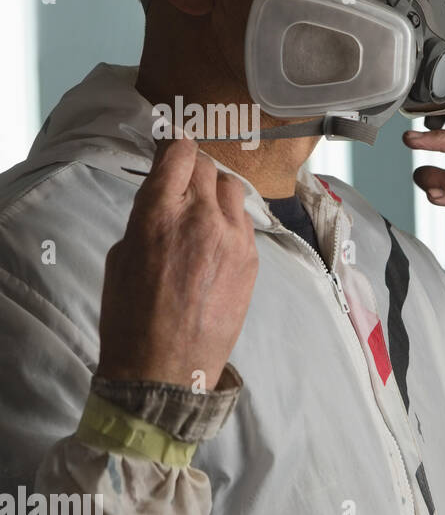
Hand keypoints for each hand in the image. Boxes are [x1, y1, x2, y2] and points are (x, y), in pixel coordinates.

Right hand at [96, 134, 258, 387]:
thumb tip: (166, 198)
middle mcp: (201, 217)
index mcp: (159, 212)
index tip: (172, 150)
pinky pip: (245, 221)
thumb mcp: (121, 255)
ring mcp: (233, 237)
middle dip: (195, 169)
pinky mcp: (253, 259)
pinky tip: (218, 237)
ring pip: (232, 189)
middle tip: (184, 180)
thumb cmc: (131, 316)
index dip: (175, 147)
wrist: (166, 366)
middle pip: (208, 167)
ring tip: (203, 209)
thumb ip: (148, 217)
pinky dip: (232, 220)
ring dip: (217, 191)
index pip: (180, 153)